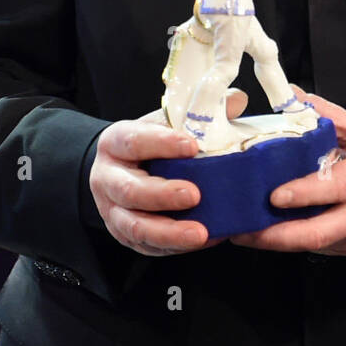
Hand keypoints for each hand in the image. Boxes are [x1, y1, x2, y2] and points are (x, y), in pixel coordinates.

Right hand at [88, 90, 247, 255]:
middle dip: (162, 195)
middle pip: (130, 191)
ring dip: (169, 232)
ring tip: (200, 233)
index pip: (134, 141)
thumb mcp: (163, 122)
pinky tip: (204, 240)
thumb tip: (236, 99)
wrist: (119, 169)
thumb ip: (198, 112)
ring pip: (135, 226)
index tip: (192, 145)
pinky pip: (148, 247)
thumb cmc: (147, 144)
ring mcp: (113, 211)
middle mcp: (108, 179)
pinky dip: (175, 247)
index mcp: (116, 143)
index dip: (161, 144)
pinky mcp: (125, 236)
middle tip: (194, 195)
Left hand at [229, 86, 345, 255]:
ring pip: (317, 244)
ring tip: (246, 232)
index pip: (335, 189)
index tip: (273, 195)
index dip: (303, 195)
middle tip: (241, 229)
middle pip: (318, 233)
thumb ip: (332, 116)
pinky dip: (298, 242)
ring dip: (281, 242)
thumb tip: (297, 97)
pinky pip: (324, 246)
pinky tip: (274, 233)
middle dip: (275, 236)